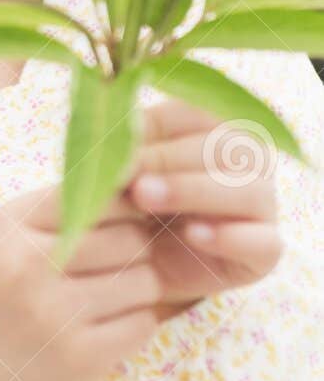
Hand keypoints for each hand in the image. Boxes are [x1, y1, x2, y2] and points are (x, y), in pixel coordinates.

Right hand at [0, 179, 176, 380]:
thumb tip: (143, 179)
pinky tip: (104, 324)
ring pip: (146, 282)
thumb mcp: (10, 232)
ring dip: (139, 287)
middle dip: (135, 250)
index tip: (128, 216)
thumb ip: (66, 204)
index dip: (128, 204)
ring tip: (107, 295)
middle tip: (114, 263)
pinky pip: (143, 324)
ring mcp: (55, 316)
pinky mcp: (79, 359)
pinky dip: (134, 322)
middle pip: (131, 240)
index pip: (99, 195)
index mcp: (13, 223)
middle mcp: (29, 265)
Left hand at [124, 98, 285, 310]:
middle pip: (226, 148)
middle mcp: (249, 161)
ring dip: (194, 192)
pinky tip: (193, 235)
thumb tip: (116, 136)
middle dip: (169, 161)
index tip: (117, 145)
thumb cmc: (131, 205)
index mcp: (216, 128)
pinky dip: (230, 237)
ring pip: (250, 191)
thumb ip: (124, 150)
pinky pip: (264, 242)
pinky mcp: (264, 253)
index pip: (195, 114)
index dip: (157, 128)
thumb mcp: (123, 174)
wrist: (141, 266)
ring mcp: (263, 206)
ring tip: (144, 198)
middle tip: (129, 177)